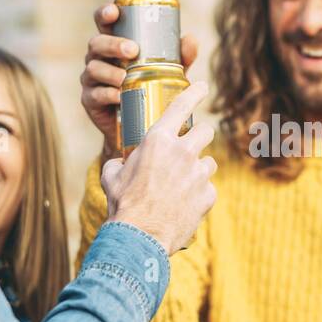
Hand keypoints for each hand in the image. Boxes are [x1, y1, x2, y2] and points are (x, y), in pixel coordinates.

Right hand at [81, 3, 199, 160]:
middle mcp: (99, 58)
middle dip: (112, 44)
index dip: (104, 13)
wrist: (140, 126)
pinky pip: (94, 94)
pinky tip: (119, 96)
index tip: (114, 12)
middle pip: (96, 43)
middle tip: (132, 50)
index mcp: (114, 44)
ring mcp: (91, 79)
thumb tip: (191, 39)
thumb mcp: (169, 71)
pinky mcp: (90, 100)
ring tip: (125, 78)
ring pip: (93, 68)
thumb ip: (181, 56)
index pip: (103, 22)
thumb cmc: (152, 88)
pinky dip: (107, 94)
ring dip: (109, 71)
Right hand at [103, 81, 216, 254]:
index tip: (202, 85)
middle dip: (199, 137)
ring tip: (182, 186)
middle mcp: (182, 151)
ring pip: (209, 161)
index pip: (181, 106)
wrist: (139, 236)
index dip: (194, 91)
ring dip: (198, 169)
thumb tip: (118, 162)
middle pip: (205, 130)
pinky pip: (208, 188)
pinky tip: (184, 206)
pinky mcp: (208, 194)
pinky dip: (199, 195)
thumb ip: (119, 162)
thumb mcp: (112, 176)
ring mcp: (198, 173)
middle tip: (189, 150)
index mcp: (158, 140)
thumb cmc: (123, 204)